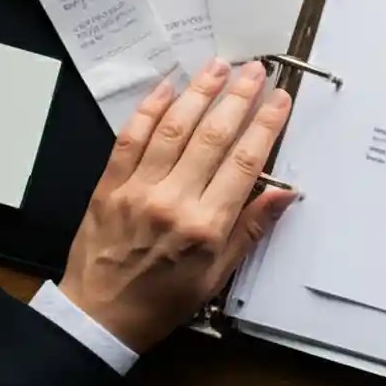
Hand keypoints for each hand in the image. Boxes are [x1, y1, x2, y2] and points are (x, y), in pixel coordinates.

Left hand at [59, 58, 296, 351]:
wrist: (99, 318)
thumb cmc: (163, 300)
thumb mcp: (217, 274)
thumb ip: (250, 228)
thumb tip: (285, 193)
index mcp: (205, 227)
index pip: (244, 164)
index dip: (265, 126)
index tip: (280, 100)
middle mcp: (173, 202)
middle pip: (212, 138)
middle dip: (237, 99)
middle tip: (255, 71)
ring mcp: (138, 190)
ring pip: (174, 129)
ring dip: (198, 93)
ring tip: (218, 67)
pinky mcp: (110, 186)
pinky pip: (131, 138)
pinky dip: (149, 109)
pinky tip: (166, 87)